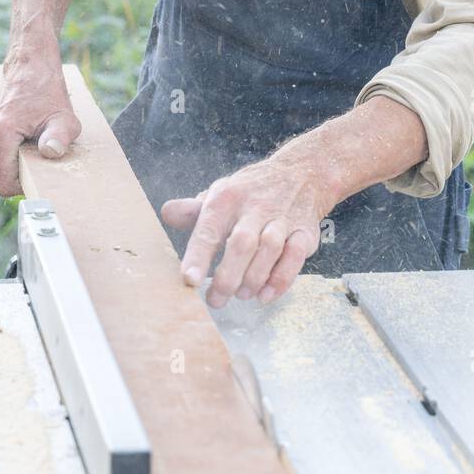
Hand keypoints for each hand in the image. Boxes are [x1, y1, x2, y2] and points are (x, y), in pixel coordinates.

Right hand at [0, 59, 81, 195]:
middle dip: (23, 174)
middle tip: (41, 156)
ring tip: (34, 145)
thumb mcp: (64, 119)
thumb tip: (51, 152)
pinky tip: (27, 142)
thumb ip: (60, 137)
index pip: (4, 184)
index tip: (43, 174)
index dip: (25, 186)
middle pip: (1, 178)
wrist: (31, 69)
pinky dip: (12, 157)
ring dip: (18, 165)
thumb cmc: (50, 94)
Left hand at [160, 152, 331, 308]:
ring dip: (254, 278)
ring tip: (241, 295)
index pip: (209, 228)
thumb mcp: (222, 193)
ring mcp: (282, 219)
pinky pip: (295, 257)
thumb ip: (194, 210)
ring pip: (269, 249)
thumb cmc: (252, 192)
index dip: (198, 256)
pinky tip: (266, 295)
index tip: (189, 280)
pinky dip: (281, 279)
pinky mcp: (305, 232)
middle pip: (241, 243)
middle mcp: (255, 207)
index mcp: (228, 198)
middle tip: (216, 300)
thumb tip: (167, 213)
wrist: (302, 173)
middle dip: (228, 276)